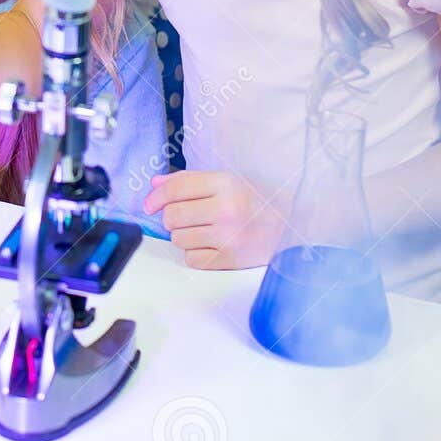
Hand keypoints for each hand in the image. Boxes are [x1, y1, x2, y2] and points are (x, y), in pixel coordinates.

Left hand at [145, 171, 287, 269]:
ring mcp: (228, 237)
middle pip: (172, 216)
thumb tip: (156, 184)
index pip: (176, 188)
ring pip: (178, 239)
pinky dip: (195, 253)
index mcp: (225, 184)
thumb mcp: (227, 181)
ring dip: (184, 235)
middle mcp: (226, 210)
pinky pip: (191, 259)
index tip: (150, 204)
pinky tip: (210, 244)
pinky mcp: (229, 260)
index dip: (156, 197)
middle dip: (172, 217)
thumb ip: (189, 180)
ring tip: (203, 230)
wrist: (290, 225)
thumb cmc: (255, 201)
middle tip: (186, 216)